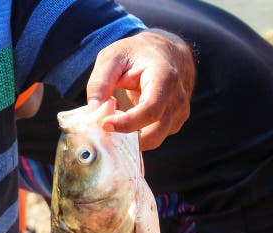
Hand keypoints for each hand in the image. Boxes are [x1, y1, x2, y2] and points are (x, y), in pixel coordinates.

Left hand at [86, 29, 195, 149]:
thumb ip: (100, 82)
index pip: (150, 109)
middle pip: (154, 134)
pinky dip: (134, 137)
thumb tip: (94, 112)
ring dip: (129, 139)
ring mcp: (179, 113)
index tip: (104, 124)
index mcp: (165, 77)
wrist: (165, 53)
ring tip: (113, 120)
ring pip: (153, 140)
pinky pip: (153, 138)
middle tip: (104, 130)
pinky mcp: (174, 123)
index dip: (127, 123)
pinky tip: (123, 121)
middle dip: (126, 139)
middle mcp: (177, 98)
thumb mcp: (112, 57)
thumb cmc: (136, 54)